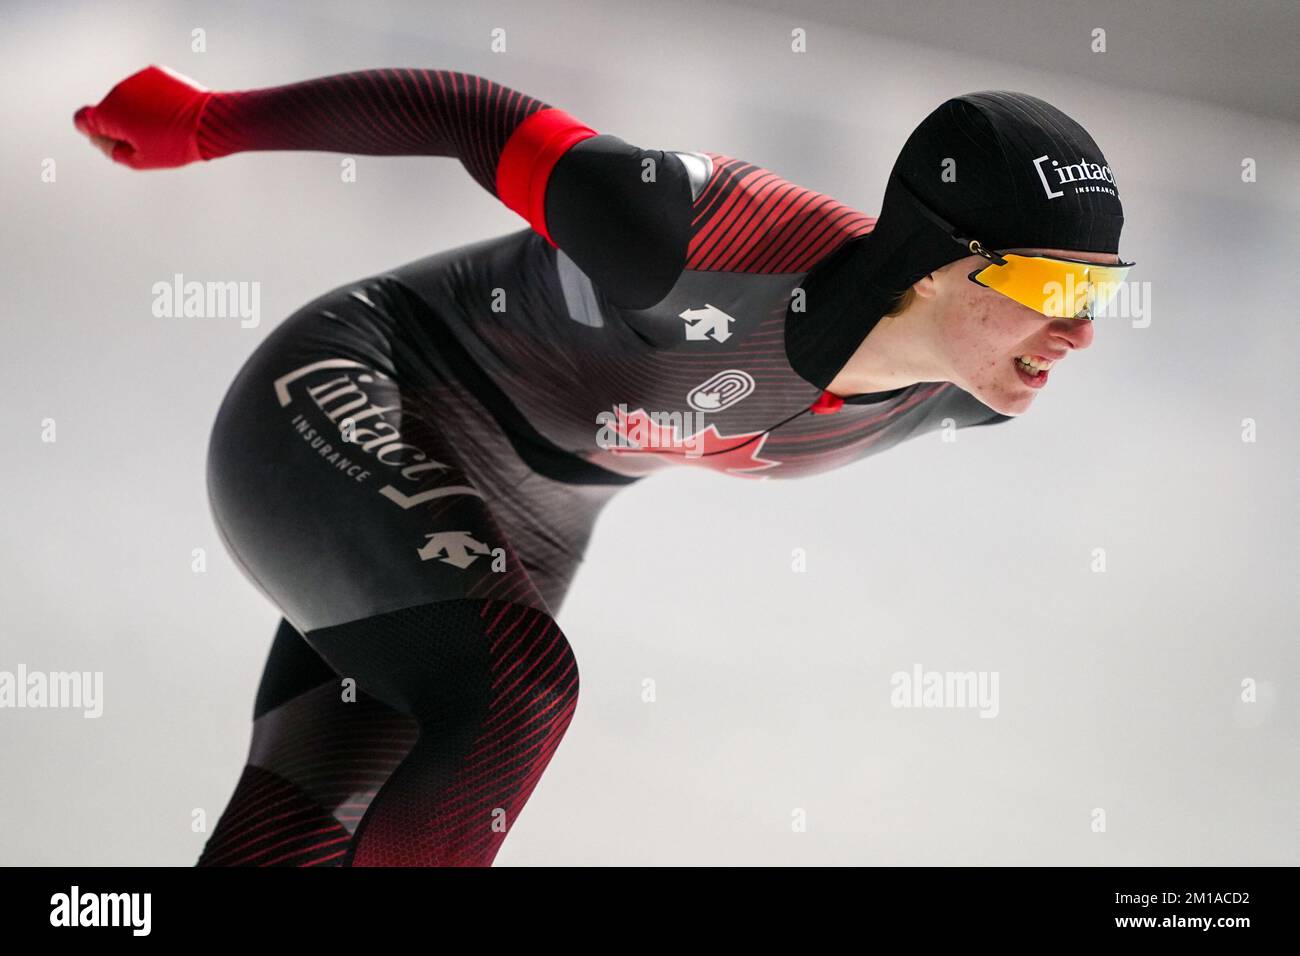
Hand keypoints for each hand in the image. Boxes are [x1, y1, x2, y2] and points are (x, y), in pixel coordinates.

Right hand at [73, 65, 211, 168]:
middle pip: (109, 111)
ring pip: (129, 98)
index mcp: (108, 115)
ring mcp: (135, 80)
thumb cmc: (174, 145)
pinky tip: (173, 109)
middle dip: (123, 123)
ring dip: (140, 109)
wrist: (207, 121)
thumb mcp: (140, 160)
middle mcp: (116, 92)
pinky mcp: (153, 72)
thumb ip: (113, 151)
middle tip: (152, 137)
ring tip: (166, 123)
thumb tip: (99, 138)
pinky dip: (154, 98)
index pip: (82, 120)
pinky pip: (146, 88)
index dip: (96, 133)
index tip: (116, 140)